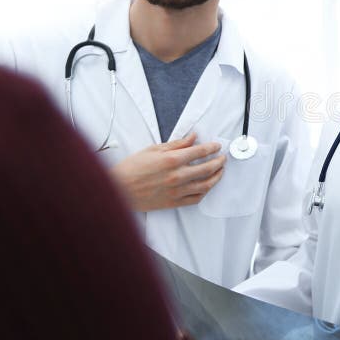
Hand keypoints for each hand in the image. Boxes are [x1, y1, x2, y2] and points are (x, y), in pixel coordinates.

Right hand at [110, 133, 225, 211]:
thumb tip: (193, 137)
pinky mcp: (173, 202)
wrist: (117, 189)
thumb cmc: (131, 168)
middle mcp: (177, 176)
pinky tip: (207, 186)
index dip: (212, 148)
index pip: (200, 152)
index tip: (217, 146)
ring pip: (205, 185)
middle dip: (219, 162)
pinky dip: (205, 192)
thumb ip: (176, 144)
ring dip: (216, 177)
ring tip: (220, 171)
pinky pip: (195, 199)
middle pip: (207, 168)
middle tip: (223, 158)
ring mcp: (176, 191)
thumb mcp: (153, 150)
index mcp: (172, 160)